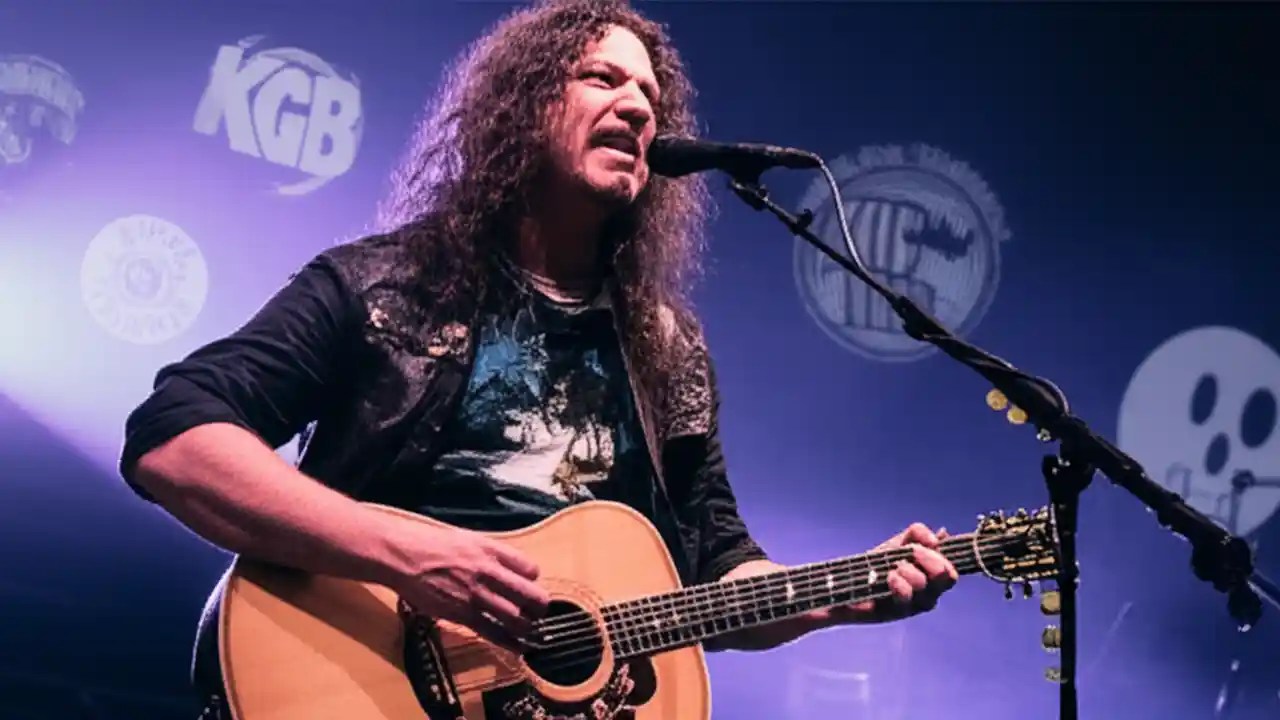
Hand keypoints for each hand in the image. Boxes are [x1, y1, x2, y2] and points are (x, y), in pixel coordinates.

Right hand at [387, 523, 550, 651]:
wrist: (403, 556)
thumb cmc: (430, 544)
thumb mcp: (467, 539)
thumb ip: (488, 554)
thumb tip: (503, 566)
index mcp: (492, 550)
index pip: (530, 569)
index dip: (532, 580)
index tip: (529, 586)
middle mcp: (489, 572)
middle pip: (531, 595)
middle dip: (540, 607)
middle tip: (538, 611)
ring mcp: (476, 594)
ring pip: (516, 617)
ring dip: (526, 626)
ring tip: (528, 629)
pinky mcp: (462, 613)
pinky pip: (492, 631)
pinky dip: (508, 642)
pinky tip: (517, 647)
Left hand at [834, 523, 958, 623]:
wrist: (848, 580)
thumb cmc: (878, 562)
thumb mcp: (899, 542)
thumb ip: (919, 534)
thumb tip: (942, 534)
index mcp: (932, 578)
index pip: (952, 571)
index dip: (943, 556)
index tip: (928, 544)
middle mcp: (928, 594)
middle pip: (946, 577)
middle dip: (929, 559)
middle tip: (910, 553)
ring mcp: (913, 605)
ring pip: (925, 584)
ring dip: (909, 570)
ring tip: (894, 567)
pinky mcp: (896, 613)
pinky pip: (907, 598)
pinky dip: (901, 584)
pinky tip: (890, 577)